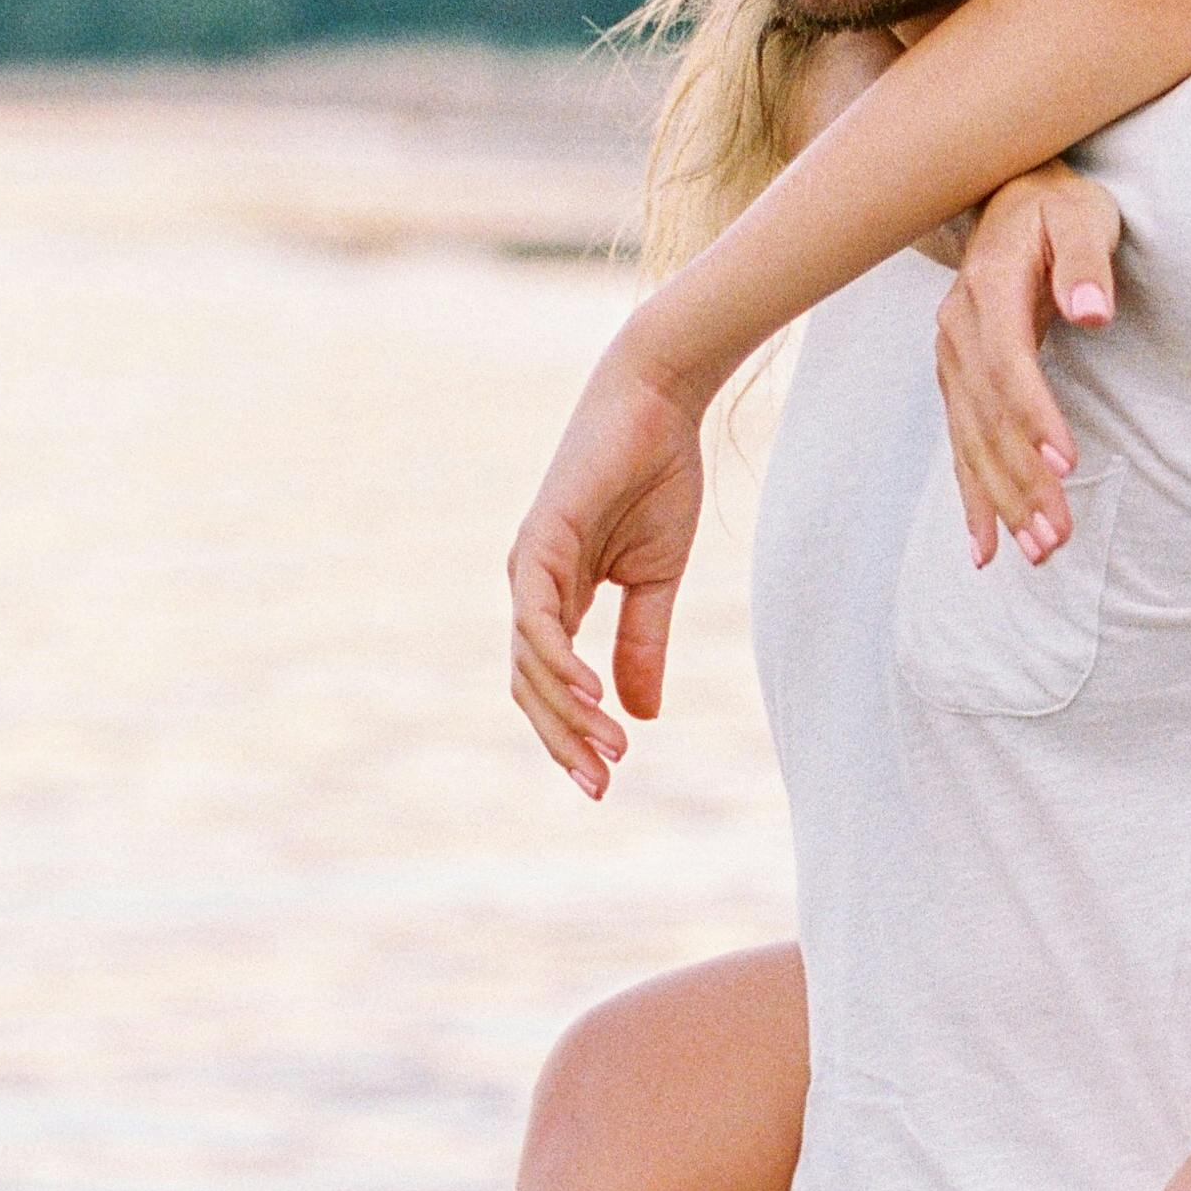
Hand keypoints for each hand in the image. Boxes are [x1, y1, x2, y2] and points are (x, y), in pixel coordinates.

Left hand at [506, 327, 712, 795]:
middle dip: (564, 740)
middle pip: (531, 686)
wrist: (661, 404)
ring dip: (568, 713)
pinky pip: (539, 617)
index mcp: (558, 598)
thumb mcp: (657, 580)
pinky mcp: (540, 541)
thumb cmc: (657, 478)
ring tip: (609, 750)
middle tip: (600, 786)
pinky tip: (591, 692)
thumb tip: (641, 715)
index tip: (606, 781)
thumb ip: (642, 643)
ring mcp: (530, 566)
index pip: (552, 684)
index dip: (574, 734)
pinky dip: (559, 660)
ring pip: (531, 663)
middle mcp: (533, 588)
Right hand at [934, 170, 1120, 564]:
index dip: (1033, 416)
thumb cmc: (1057, 205)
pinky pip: (960, 444)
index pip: (1008, 363)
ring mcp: (952, 357)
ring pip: (972, 440)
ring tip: (1039, 551)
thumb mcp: (1082, 214)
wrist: (1007, 191)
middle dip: (1020, 481)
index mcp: (990, 287)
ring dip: (1001, 501)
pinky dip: (972, 496)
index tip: (1065, 464)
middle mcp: (958, 328)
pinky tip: (986, 547)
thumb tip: (1093, 312)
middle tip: (1056, 536)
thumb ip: (1087, 260)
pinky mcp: (957, 378)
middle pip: (988, 417)